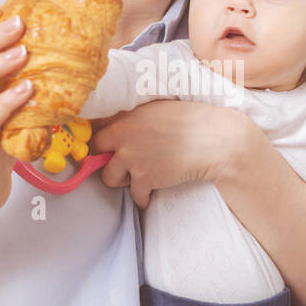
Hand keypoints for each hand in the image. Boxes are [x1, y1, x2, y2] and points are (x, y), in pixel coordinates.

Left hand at [90, 100, 250, 206]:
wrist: (210, 140)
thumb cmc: (189, 119)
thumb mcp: (154, 108)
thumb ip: (132, 117)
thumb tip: (117, 124)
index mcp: (124, 120)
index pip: (95, 134)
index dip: (100, 144)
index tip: (105, 150)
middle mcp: (123, 140)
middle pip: (97, 159)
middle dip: (108, 163)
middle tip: (123, 164)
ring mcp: (133, 161)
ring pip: (110, 179)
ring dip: (124, 180)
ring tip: (140, 176)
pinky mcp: (146, 180)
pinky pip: (135, 196)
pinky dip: (143, 198)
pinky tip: (151, 193)